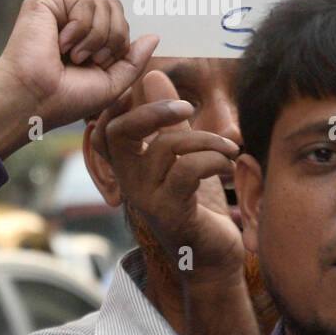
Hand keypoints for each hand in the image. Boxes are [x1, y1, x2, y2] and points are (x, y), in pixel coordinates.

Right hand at [0, 0, 157, 157]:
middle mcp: (75, 22)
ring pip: (104, 3)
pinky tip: (60, 44)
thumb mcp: (113, 83)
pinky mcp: (45, 4)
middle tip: (89, 60)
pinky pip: (85, 2)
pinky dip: (80, 29)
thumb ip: (134, 59)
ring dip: (95, 37)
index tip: (98, 66)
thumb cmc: (68, 98)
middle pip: (116, 7)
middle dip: (112, 38)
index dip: (120, 43)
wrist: (35, 99)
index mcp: (89, 39)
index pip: (121, 22)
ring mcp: (60, 11)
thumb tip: (154, 35)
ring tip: (73, 55)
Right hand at [92, 70, 242, 278]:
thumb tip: (153, 75)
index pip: (106, 127)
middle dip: (153, 111)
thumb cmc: (197, 207)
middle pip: (119, 132)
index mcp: (128, 166)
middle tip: (188, 108)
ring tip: (229, 149)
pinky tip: (228, 165)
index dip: (121, 103)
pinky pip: (187, 170)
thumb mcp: (182, 156)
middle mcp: (129, 182)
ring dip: (206, 140)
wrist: (213, 258)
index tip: (151, 86)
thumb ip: (169, 120)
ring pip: (166, 146)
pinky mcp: (170, 212)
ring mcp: (146, 199)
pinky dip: (214, 159)